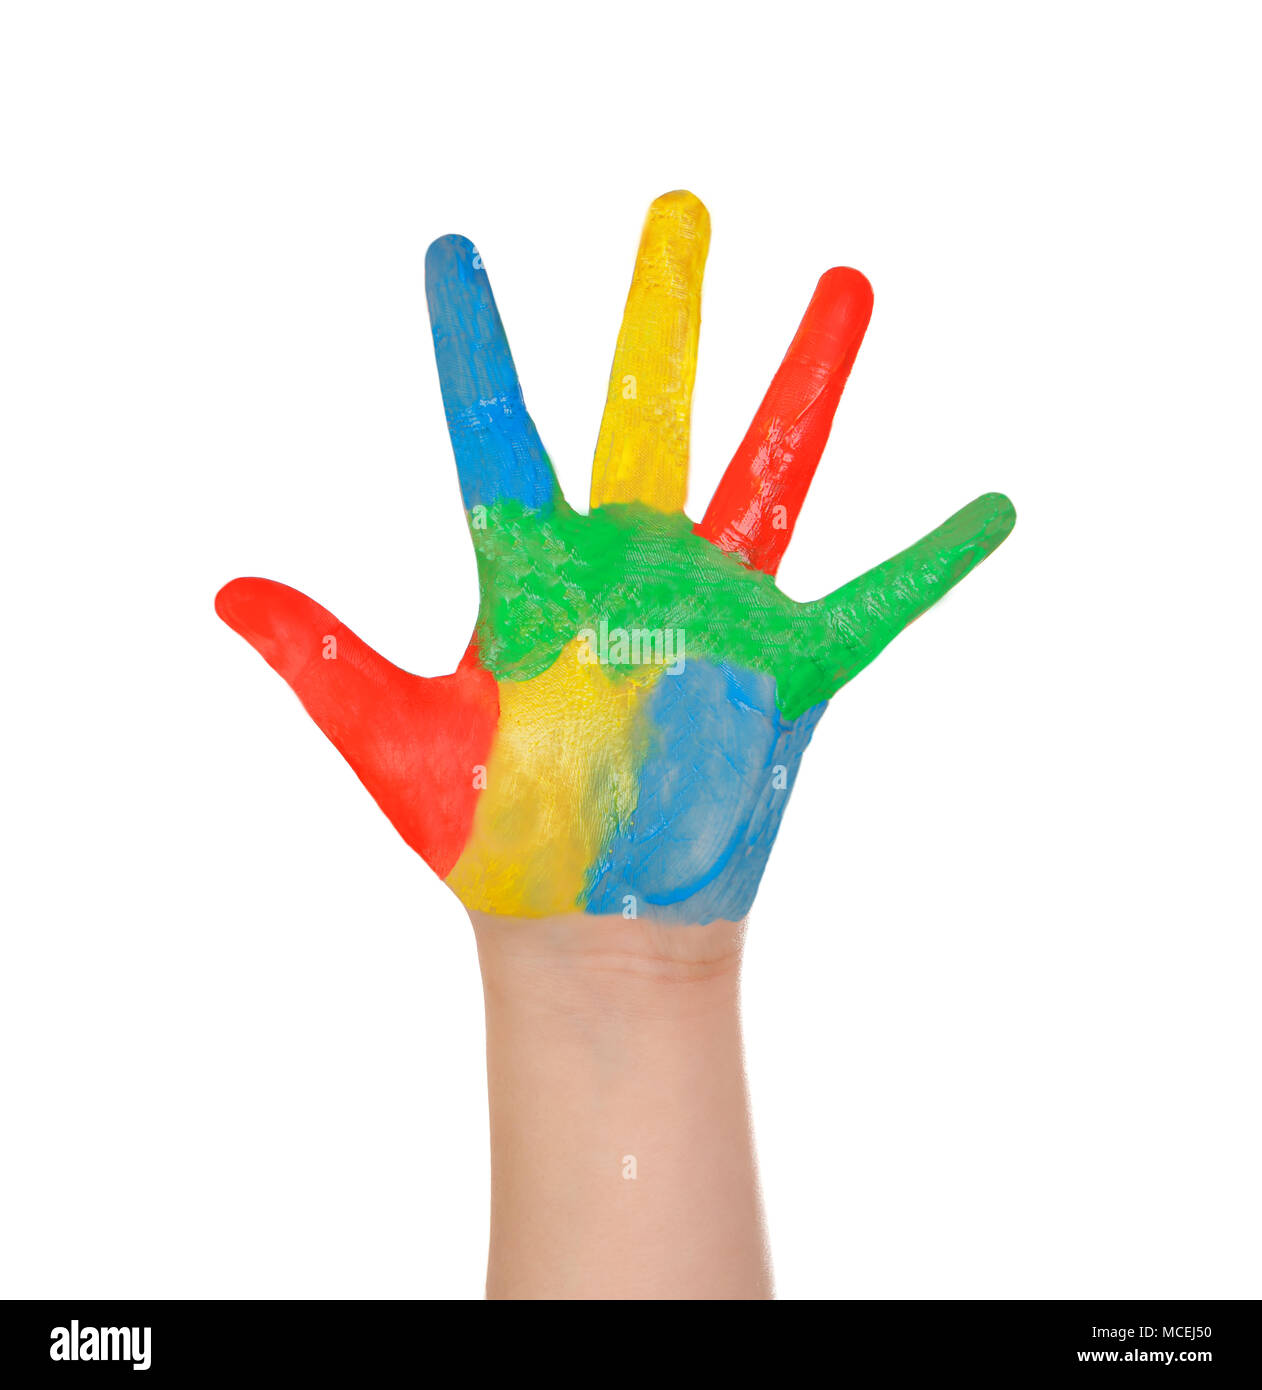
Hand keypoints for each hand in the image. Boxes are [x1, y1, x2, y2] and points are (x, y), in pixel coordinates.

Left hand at [216, 190, 1013, 923]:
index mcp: (528, 575)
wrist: (591, 923)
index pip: (492, 434)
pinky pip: (874, 605)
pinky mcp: (786, 669)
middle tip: (678, 208)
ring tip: (847, 283)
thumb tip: (226, 589)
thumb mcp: (400, 750)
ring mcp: (712, 611)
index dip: (471, 343)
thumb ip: (327, 662)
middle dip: (660, 312)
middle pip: (643, 413)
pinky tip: (990, 508)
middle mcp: (625, 568)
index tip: (449, 253)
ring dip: (805, 382)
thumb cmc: (493, 841)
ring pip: (764, 473)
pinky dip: (929, 563)